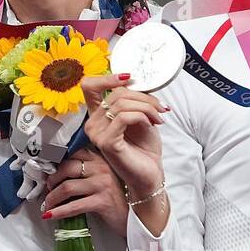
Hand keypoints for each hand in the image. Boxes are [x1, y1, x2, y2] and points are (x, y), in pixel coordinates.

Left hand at [40, 146, 129, 236]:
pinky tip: (50, 215)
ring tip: (47, 204)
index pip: (73, 152)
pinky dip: (59, 211)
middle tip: (47, 189)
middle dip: (51, 180)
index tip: (45, 170)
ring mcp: (103, 184)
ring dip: (52, 197)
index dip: (55, 161)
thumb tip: (55, 175)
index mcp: (101, 158)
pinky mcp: (103, 201)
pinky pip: (74, 206)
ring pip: (67, 187)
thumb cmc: (116, 196)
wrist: (135, 216)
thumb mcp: (102, 178)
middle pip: (66, 168)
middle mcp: (102, 168)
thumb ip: (85, 171)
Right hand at [81, 74, 167, 199]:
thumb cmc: (144, 148)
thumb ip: (132, 100)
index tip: (130, 78)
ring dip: (147, 107)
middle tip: (160, 108)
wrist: (150, 173)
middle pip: (116, 94)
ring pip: (121, 104)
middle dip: (144, 97)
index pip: (89, 86)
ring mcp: (97, 134)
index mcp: (98, 115)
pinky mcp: (106, 142)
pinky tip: (151, 124)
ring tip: (158, 118)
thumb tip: (135, 82)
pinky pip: (124, 117)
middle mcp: (92, 123)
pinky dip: (142, 116)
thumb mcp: (140, 116)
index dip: (107, 77)